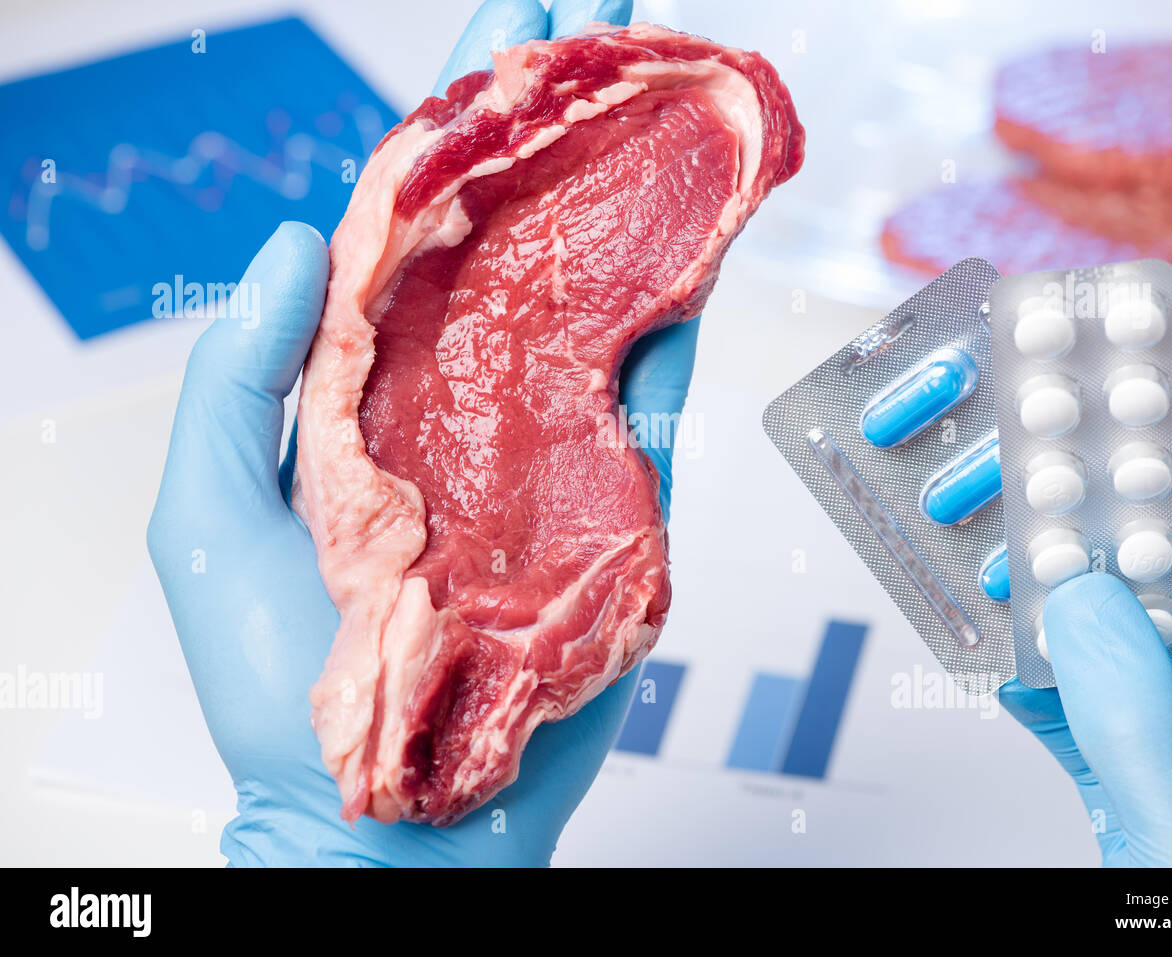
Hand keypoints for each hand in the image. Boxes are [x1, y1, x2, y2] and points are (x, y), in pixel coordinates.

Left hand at [147, 0, 695, 866]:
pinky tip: (695, 213)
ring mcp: (543, 430)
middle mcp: (460, 386)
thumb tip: (289, 242)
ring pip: (590, 275)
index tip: (500, 25)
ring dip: (620, 172)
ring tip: (651, 70)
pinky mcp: (611, 487)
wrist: (393, 813)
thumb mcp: (212, 517)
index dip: (453, 116)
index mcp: (361, 378)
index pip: (408, 219)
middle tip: (590, 8)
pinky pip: (652, 376)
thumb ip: (237, 376)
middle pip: (510, 221)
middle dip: (548, 108)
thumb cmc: (282, 686)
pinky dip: (678, 294)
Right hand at [1001, 510, 1171, 864]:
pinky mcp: (1147, 808)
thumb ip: (1140, 719)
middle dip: (1099, 591)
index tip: (1088, 513)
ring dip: (1059, 643)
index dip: (1169, 549)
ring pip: (1128, 677)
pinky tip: (1008, 674)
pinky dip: (1045, 705)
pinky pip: (1094, 734)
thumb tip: (1082, 606)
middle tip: (1029, 556)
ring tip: (1002, 599)